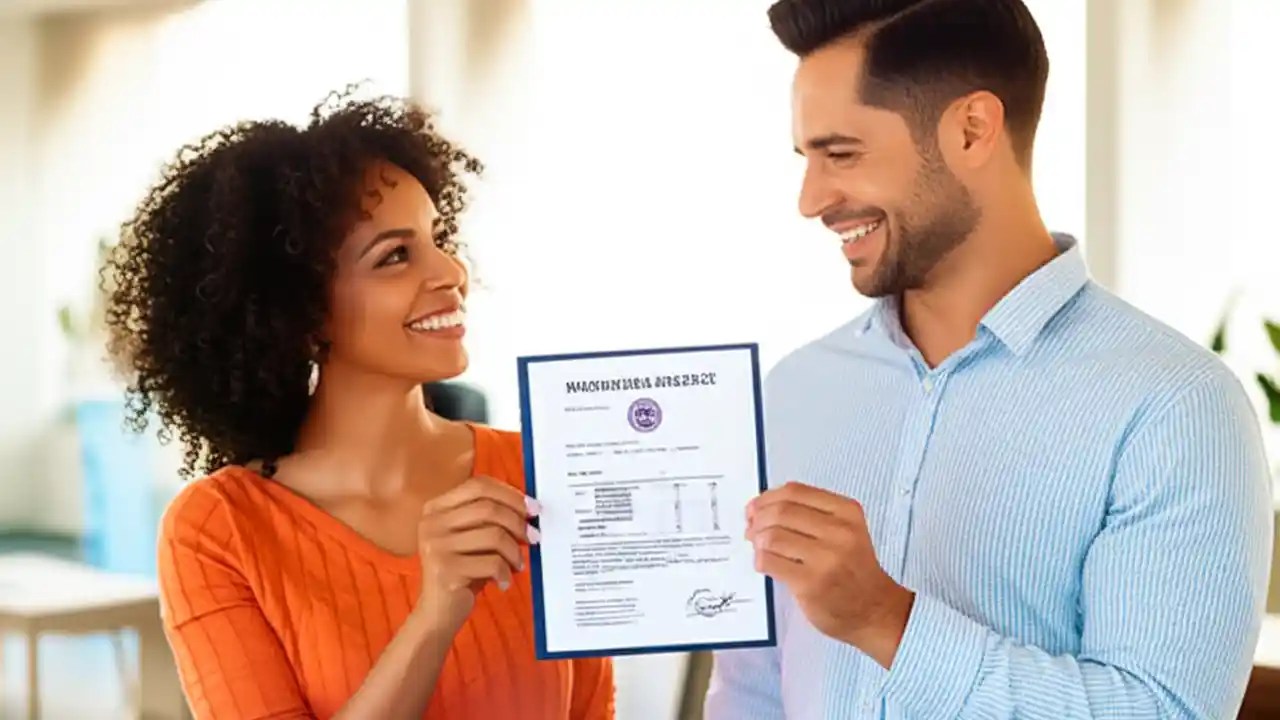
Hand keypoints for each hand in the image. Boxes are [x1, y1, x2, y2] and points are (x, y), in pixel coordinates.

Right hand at [415, 476, 540, 635]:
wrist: (438, 612)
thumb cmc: (463, 571)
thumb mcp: (472, 538)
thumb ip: (491, 518)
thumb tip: (530, 507)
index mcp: (436, 508)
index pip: (478, 485)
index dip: (510, 494)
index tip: (533, 508)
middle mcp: (431, 523)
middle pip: (488, 508)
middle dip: (518, 522)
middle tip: (534, 536)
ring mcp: (436, 546)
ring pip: (494, 535)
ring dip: (515, 551)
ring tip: (517, 564)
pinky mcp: (445, 570)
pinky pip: (492, 562)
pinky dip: (505, 572)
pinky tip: (504, 581)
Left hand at [746, 481, 913, 667]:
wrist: (875, 611)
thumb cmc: (854, 569)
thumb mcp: (845, 530)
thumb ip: (810, 515)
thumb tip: (760, 508)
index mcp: (847, 512)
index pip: (795, 491)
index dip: (767, 497)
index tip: (755, 507)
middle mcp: (839, 532)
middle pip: (781, 511)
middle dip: (758, 518)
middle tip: (751, 528)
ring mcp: (825, 558)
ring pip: (772, 536)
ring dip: (756, 540)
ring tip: (758, 546)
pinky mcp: (810, 583)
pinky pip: (770, 562)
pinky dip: (760, 559)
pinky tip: (764, 563)